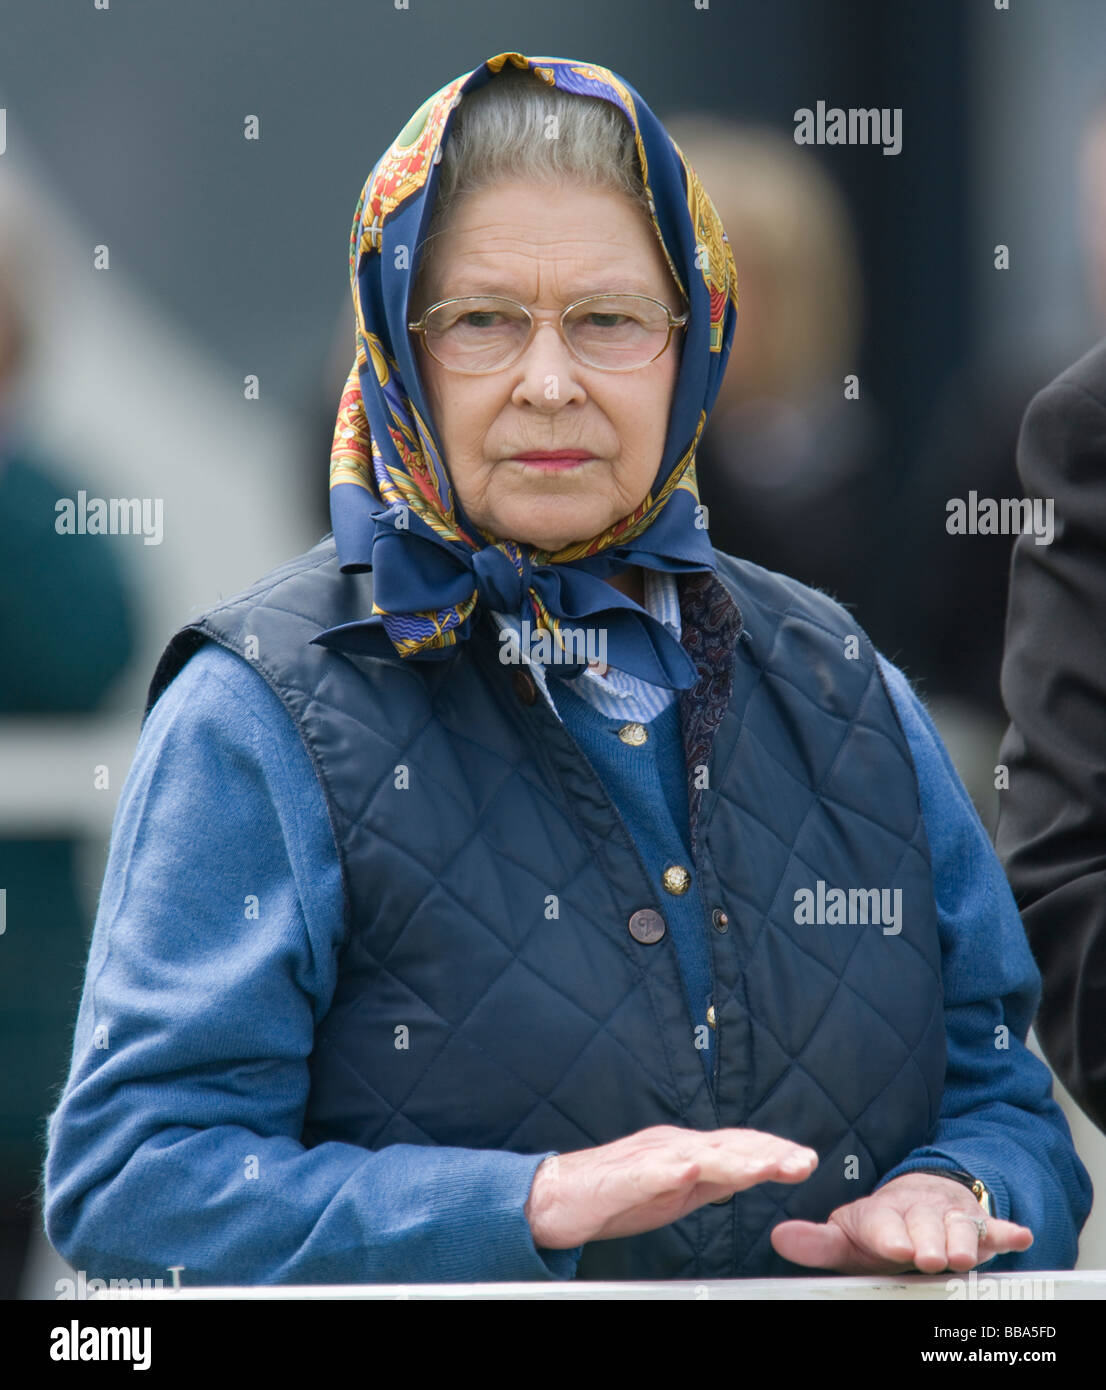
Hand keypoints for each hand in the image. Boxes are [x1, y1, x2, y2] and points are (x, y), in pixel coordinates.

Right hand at [524, 1125, 818, 1248]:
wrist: (556, 1195)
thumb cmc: (615, 1193)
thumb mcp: (676, 1189)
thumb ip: (711, 1180)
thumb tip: (752, 1174)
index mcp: (686, 1150)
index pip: (738, 1145)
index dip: (773, 1149)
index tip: (807, 1159)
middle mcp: (671, 1146)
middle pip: (727, 1145)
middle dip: (768, 1151)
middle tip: (803, 1160)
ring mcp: (646, 1159)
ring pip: (697, 1154)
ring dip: (733, 1157)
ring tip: (765, 1164)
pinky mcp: (620, 1177)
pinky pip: (648, 1173)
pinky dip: (670, 1171)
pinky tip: (690, 1171)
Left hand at [770, 1171, 1033, 1273]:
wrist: (916, 1199)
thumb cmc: (879, 1229)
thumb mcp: (847, 1236)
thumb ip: (816, 1243)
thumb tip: (778, 1237)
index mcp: (882, 1214)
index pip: (884, 1223)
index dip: (891, 1235)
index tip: (896, 1247)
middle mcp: (917, 1210)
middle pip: (926, 1225)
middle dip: (929, 1241)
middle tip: (929, 1257)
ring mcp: (949, 1216)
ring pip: (959, 1225)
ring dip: (963, 1239)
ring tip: (962, 1255)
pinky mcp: (977, 1224)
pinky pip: (992, 1226)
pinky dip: (1004, 1231)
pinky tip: (1020, 1236)